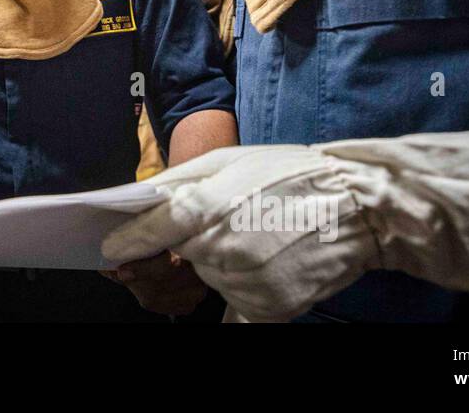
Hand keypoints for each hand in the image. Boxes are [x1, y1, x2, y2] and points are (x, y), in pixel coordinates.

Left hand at [101, 145, 380, 321]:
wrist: (358, 206)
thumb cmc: (290, 174)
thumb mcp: (229, 159)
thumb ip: (177, 182)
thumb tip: (136, 201)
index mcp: (205, 207)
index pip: (149, 231)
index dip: (127, 239)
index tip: (110, 249)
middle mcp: (219, 250)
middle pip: (185, 254)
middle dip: (198, 240)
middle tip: (238, 218)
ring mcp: (243, 284)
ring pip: (212, 278)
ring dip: (225, 263)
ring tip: (264, 236)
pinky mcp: (267, 308)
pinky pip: (235, 306)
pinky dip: (243, 290)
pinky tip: (267, 265)